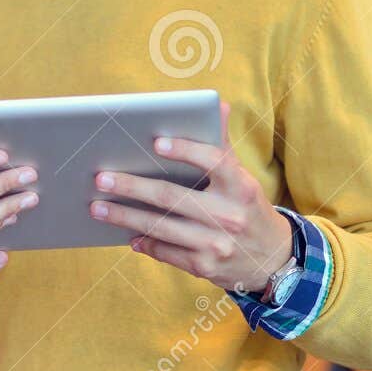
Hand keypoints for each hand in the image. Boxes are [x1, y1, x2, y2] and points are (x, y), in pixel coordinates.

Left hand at [89, 101, 292, 295]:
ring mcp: (216, 245)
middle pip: (171, 198)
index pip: (215, 161)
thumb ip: (222, 143)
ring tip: (97, 207)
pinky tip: (127, 234)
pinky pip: (166, 252)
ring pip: (160, 227)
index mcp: (240, 187)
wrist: (274, 259)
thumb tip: (215, 103)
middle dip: (132, 188)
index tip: (156, 142)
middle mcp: (229, 216)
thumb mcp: (241, 177)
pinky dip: (144, 242)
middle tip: (101, 178)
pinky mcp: (204, 267)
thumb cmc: (247, 207)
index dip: (186, 151)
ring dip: (125, 217)